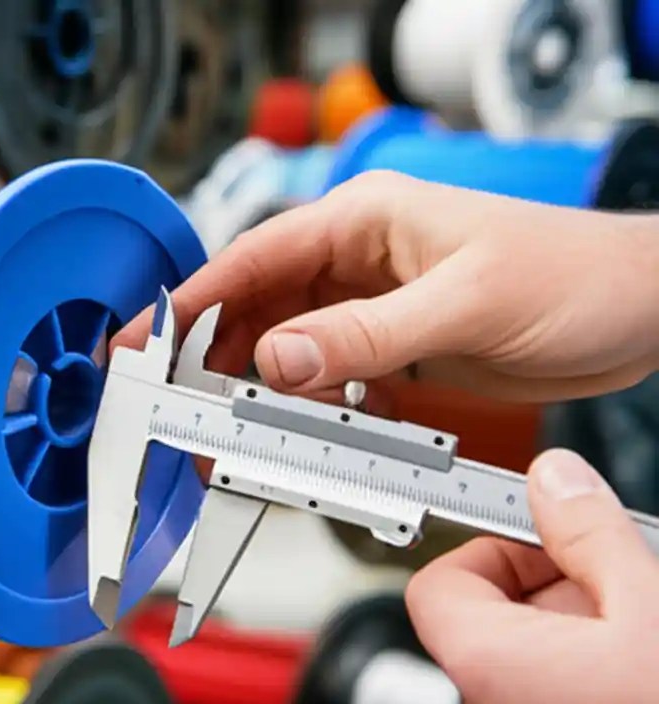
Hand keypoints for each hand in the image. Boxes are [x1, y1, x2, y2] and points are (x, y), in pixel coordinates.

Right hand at [115, 171, 658, 401]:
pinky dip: (310, 409)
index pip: (252, 259)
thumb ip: (366, 333)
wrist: (641, 311)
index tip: (142, 338)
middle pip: (256, 309)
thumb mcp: (466, 304)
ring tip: (227, 432)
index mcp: (363, 220)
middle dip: (212, 358)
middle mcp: (357, 259)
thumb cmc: (573, 276)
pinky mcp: (394, 347)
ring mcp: (373, 305)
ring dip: (258, 392)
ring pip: (287, 349)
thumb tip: (279, 358)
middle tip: (175, 405)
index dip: (188, 301)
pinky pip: (331, 380)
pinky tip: (302, 434)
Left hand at [406, 449, 658, 703]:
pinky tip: (650, 661)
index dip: (491, 548)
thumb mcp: (651, 604)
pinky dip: (606, 663)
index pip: (439, 586)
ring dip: (596, 626)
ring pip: (544, 657)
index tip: (551, 535)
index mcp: (489, 665)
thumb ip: (591, 535)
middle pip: (499, 619)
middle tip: (629, 576)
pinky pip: (570, 690)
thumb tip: (554, 481)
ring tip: (649, 623)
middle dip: (564, 586)